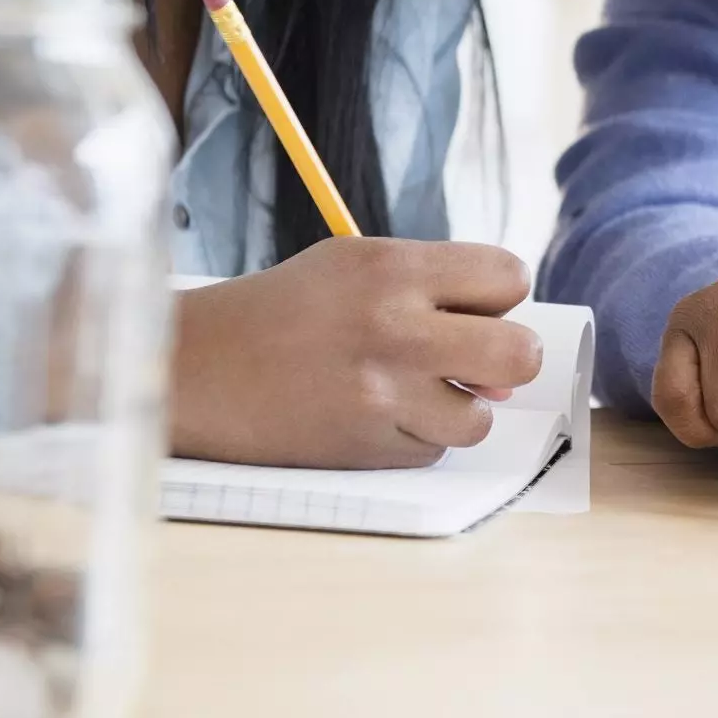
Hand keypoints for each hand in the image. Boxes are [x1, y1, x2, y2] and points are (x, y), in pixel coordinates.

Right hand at [168, 238, 541, 468]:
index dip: (500, 295)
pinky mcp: (366, 447)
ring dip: (456, 409)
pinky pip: (433, 450)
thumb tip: (506, 365)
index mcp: (393, 268)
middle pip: (520, 353)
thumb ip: (436, 294)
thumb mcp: (354, 266)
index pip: (509, 276)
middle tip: (473, 362)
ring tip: (408, 390)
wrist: (196, 370)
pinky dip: (414, 438)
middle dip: (507, 359)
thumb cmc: (280, 312)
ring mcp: (383, 394)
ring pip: (481, 418)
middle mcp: (395, 328)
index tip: (475, 306)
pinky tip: (372, 416)